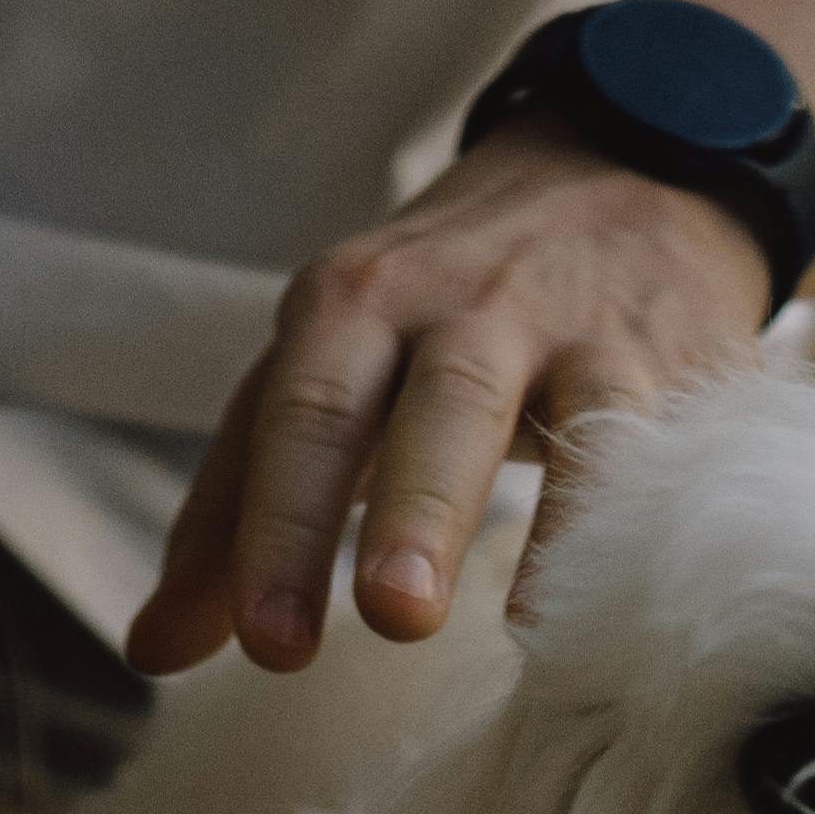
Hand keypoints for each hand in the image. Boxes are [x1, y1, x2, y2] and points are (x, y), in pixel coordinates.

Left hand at [129, 125, 773, 677]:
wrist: (625, 161)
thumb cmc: (449, 303)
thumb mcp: (334, 370)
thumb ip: (241, 509)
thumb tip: (152, 652)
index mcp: (348, 304)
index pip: (299, 419)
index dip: (278, 530)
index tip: (263, 645)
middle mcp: (452, 303)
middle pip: (420, 406)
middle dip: (404, 513)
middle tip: (390, 616)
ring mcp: (565, 324)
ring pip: (552, 416)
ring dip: (536, 517)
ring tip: (522, 624)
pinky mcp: (661, 351)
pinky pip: (644, 434)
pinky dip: (625, 512)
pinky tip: (611, 590)